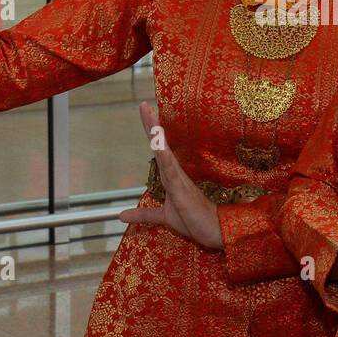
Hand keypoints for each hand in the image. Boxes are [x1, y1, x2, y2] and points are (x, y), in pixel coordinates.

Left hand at [118, 101, 223, 249]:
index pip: (158, 150)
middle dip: (152, 125)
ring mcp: (179, 179)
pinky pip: (171, 170)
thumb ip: (144, 214)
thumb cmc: (194, 220)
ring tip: (151, 115)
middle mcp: (174, 173)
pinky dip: (164, 157)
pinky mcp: (182, 189)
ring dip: (156, 134)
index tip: (146, 112)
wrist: (215, 231)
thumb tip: (122, 215)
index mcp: (170, 176)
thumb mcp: (164, 217)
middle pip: (160, 145)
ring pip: (164, 152)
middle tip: (144, 105)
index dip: (151, 132)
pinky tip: (158, 145)